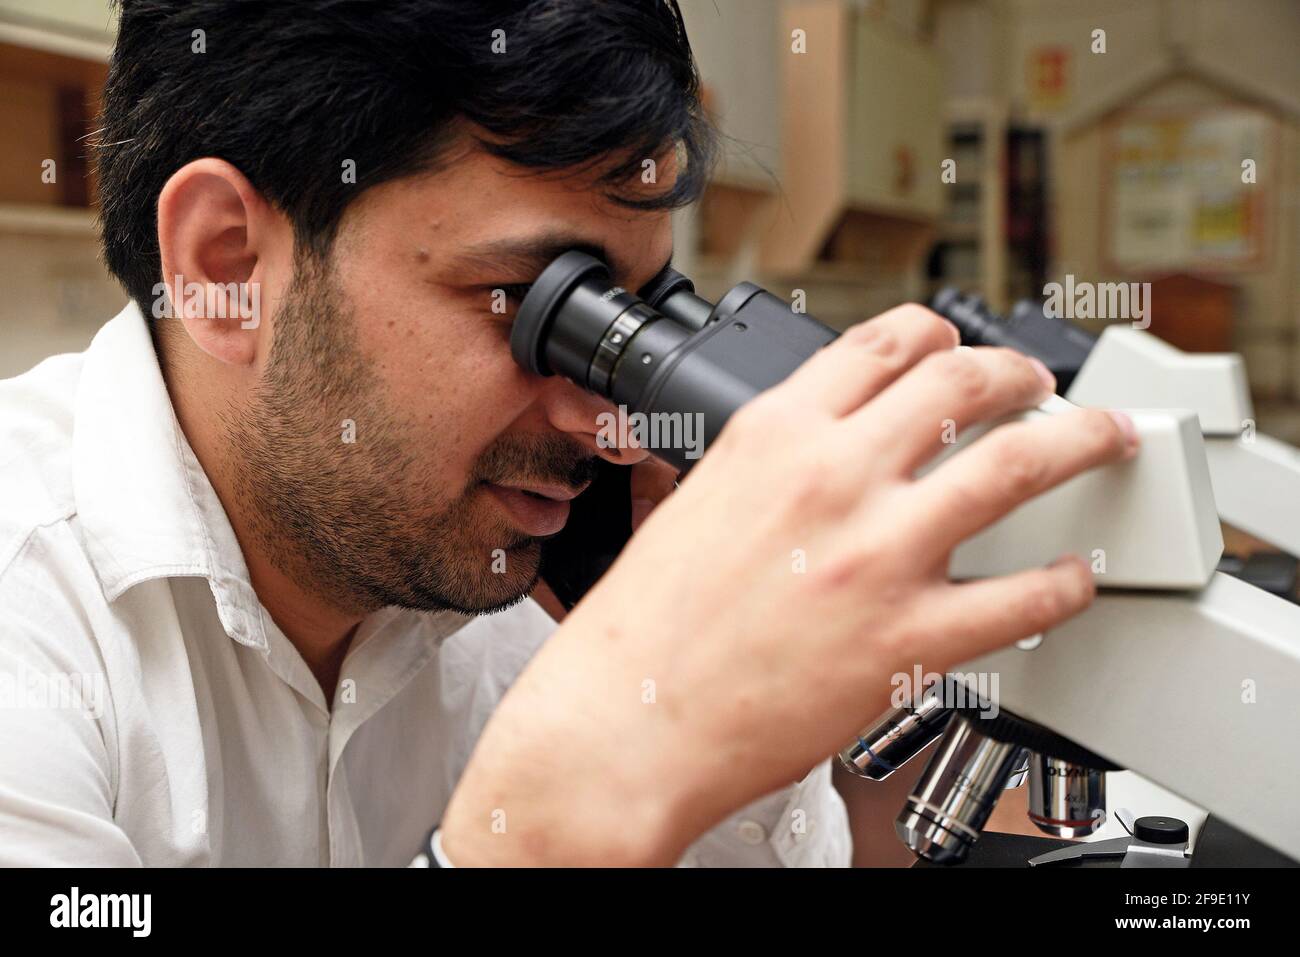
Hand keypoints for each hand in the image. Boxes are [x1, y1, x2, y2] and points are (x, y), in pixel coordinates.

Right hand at [443, 304, 1136, 865]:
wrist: (626, 722)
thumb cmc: (645, 628)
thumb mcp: (692, 501)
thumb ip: (768, 465)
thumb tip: (823, 451)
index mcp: (773, 435)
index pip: (880, 343)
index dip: (937, 334)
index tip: (958, 346)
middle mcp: (833, 476)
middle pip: (962, 383)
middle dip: (1019, 371)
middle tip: (1040, 385)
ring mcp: (878, 554)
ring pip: (1016, 464)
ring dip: (1078, 441)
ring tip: (1101, 440)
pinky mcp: (910, 638)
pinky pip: (1024, 596)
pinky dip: (1066, 580)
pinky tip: (1073, 576)